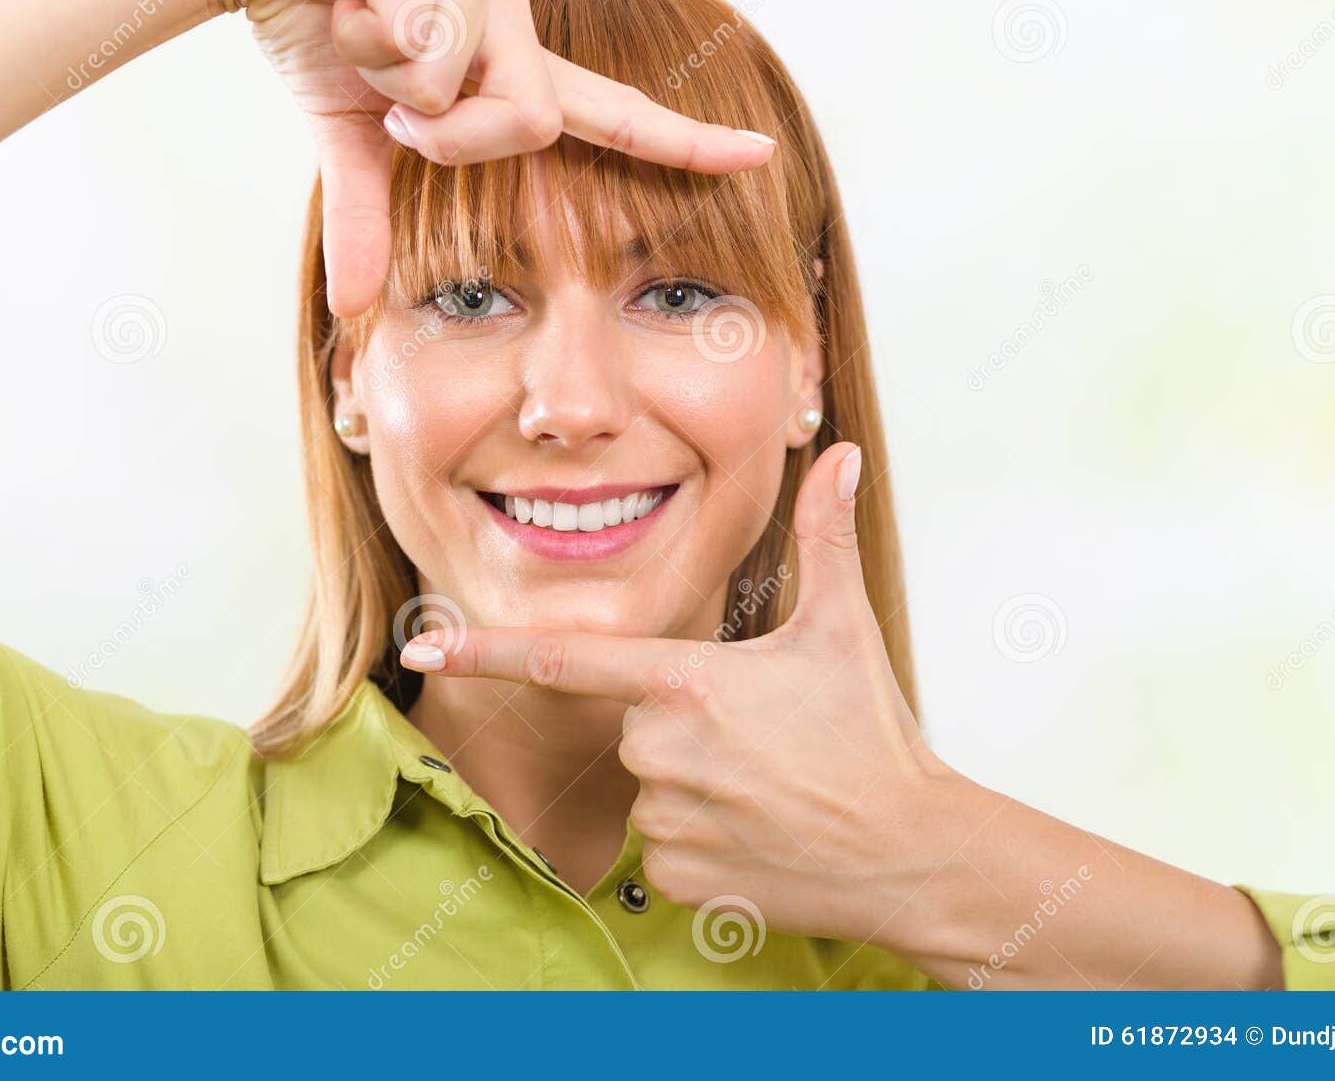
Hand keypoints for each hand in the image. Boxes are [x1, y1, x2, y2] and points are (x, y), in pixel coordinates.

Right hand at [223, 0, 776, 316]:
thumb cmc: (320, 25)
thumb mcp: (355, 138)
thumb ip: (369, 217)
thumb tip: (351, 306)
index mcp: (510, 68)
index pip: (615, 114)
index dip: (687, 140)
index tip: (759, 154)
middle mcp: (515, 16)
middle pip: (532, 121)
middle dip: (448, 138)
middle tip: (392, 109)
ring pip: (460, 80)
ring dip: (387, 76)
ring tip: (357, 24)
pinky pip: (416, 28)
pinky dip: (360, 30)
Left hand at [398, 442, 972, 944]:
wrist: (914, 855)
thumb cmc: (874, 737)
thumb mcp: (844, 629)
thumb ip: (824, 538)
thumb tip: (838, 455)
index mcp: (688, 682)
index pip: (562, 658)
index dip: (482, 650)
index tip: (420, 645)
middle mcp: (663, 750)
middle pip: (634, 724)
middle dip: (682, 724)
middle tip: (760, 738)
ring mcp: (667, 820)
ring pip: (651, 786)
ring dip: (695, 784)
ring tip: (770, 789)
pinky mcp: (677, 880)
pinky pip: (662, 848)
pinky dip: (702, 840)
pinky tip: (760, 835)